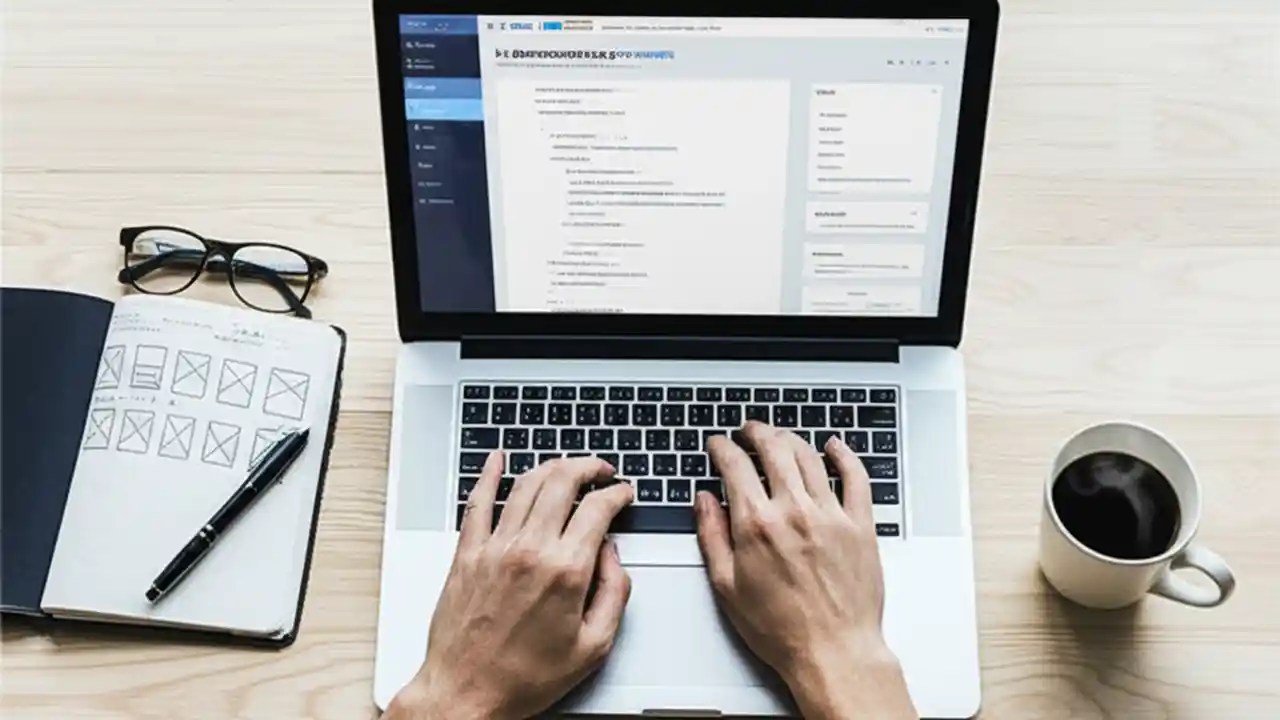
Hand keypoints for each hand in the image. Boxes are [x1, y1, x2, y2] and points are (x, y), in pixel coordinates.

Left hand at [386, 453, 634, 719]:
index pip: (597, 508)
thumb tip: (613, 557)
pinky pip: (478, 502)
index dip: (617, 492)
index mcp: (565, 571)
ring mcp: (494, 547)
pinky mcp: (467, 554)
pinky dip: (488, 475)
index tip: (623, 492)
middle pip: (562, 481)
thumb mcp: (593, 646)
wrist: (466, 693)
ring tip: (566, 466)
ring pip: (525, 484)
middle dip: (587, 466)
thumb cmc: (524, 678)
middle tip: (599, 469)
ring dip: (551, 466)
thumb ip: (614, 594)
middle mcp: (529, 550)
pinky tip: (496, 460)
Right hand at [696, 422, 915, 719]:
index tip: (718, 444)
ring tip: (780, 437)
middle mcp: (794, 512)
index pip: (735, 465)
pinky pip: (855, 477)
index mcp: (756, 525)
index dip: (722, 447)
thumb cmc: (780, 629)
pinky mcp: (860, 525)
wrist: (832, 652)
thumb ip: (712, 536)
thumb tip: (704, 501)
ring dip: (790, 439)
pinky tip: (835, 447)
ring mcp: (831, 515)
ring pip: (809, 457)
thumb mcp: (726, 586)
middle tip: (748, 431)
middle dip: (756, 432)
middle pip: (773, 450)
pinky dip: (844, 455)